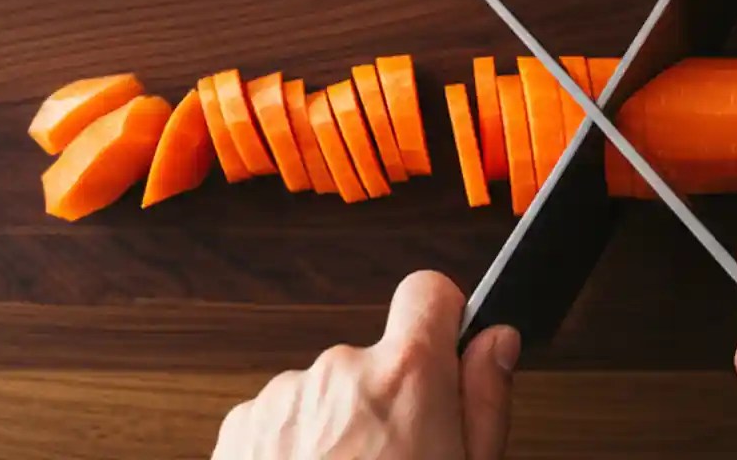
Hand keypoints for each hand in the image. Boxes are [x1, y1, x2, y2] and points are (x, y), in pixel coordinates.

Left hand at [211, 270, 520, 459]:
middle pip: (378, 359)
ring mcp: (284, 398)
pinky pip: (283, 418)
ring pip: (329, 393)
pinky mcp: (241, 426)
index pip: (430, 291)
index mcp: (406, 380)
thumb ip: (486, 401)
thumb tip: (495, 343)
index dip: (444, 319)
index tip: (446, 351)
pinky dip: (296, 448)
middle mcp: (340, 373)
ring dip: (339, 429)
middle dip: (390, 401)